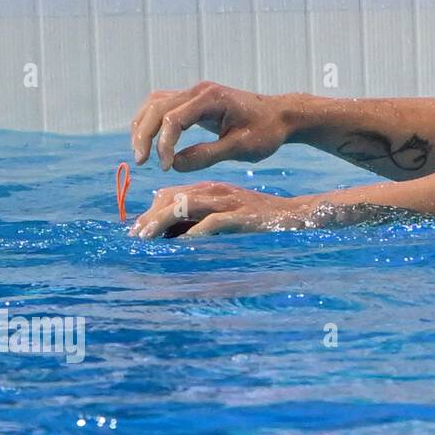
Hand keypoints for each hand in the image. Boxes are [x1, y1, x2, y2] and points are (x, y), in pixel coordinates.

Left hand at [128, 181, 317, 238]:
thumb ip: (203, 222)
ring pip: (186, 205)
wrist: (299, 214)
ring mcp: (230, 202)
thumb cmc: (262, 220)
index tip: (136, 231)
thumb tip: (173, 239)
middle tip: (135, 237)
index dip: (150, 211)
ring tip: (146, 239)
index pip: (170, 193)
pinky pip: (213, 222)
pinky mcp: (243, 215)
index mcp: (211, 189)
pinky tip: (181, 244)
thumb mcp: (228, 216)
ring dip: (162, 222)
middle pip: (172, 197)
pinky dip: (194, 233)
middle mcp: (217, 191)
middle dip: (149, 217)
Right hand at [130, 81, 290, 171]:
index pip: (173, 119)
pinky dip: (152, 122)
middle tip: (141, 162)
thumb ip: (207, 155)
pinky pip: (163, 106)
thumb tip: (174, 164)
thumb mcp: (241, 148)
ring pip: (155, 104)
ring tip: (141, 154)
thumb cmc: (266, 131)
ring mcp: (195, 93)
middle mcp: (199, 91)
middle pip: (157, 107)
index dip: (164, 144)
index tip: (166, 167)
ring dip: (144, 127)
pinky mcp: (194, 101)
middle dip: (145, 135)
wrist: (281, 116)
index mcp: (212, 99)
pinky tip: (149, 142)